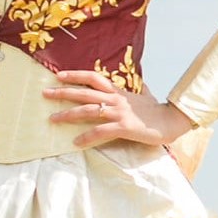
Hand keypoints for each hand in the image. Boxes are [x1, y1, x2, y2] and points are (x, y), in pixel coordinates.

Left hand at [45, 68, 195, 149]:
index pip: (93, 77)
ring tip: (52, 118)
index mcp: (118, 91)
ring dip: (68, 114)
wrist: (172, 121)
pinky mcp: (123, 127)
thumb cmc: (158, 111)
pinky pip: (100, 132)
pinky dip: (86, 137)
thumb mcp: (146, 97)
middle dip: (62, 92)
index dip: (75, 75)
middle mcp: (115, 99)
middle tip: (45, 93)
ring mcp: (118, 112)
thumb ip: (140, 91)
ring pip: (87, 110)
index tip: (59, 75)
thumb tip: (143, 86)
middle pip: (84, 92)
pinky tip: (75, 142)